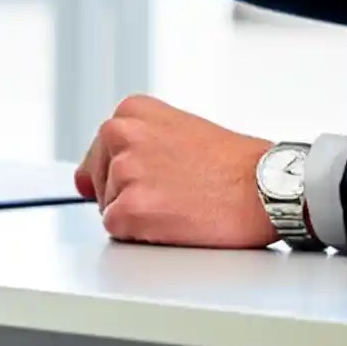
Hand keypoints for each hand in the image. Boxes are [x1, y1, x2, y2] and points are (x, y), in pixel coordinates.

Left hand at [75, 95, 278, 247]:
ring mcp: (123, 171)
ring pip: (110, 209)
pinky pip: (119, 232)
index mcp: (130, 111)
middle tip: (178, 189)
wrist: (268, 186)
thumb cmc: (232, 163)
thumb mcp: (174, 132)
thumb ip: (126, 148)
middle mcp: (120, 133)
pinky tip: (177, 218)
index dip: (133, 174)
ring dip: (141, 214)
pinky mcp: (129, 208)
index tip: (164, 173)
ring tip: (183, 201)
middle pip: (101, 183)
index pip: (100, 155)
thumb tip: (78, 180)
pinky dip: (145, 234)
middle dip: (132, 193)